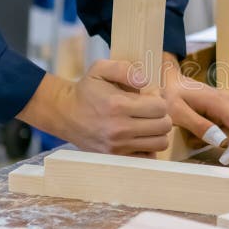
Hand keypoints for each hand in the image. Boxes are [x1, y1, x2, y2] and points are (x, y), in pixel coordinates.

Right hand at [17, 60, 171, 154]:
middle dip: (161, 115)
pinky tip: (141, 138)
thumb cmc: (86, 90)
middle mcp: (119, 129)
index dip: (159, 100)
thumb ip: (124, 69)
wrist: (65, 114)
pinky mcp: (116, 158)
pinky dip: (149, 148)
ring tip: (147, 124)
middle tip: (150, 111)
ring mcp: (118, 146)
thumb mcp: (100, 69)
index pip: (160, 107)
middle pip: (164, 126)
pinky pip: (148, 158)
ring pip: (160, 143)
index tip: (149, 98)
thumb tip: (145, 81)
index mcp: (118, 105)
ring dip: (158, 132)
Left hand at [161, 52, 228, 150]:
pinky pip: (221, 127)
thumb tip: (222, 142)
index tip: (225, 159)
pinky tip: (192, 127)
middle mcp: (228, 103)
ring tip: (188, 130)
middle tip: (192, 139)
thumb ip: (199, 126)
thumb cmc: (170, 94)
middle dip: (217, 142)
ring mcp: (225, 105)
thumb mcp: (178, 112)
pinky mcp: (221, 109)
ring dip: (209, 138)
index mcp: (220, 102)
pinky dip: (208, 133)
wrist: (168, 80)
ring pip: (226, 132)